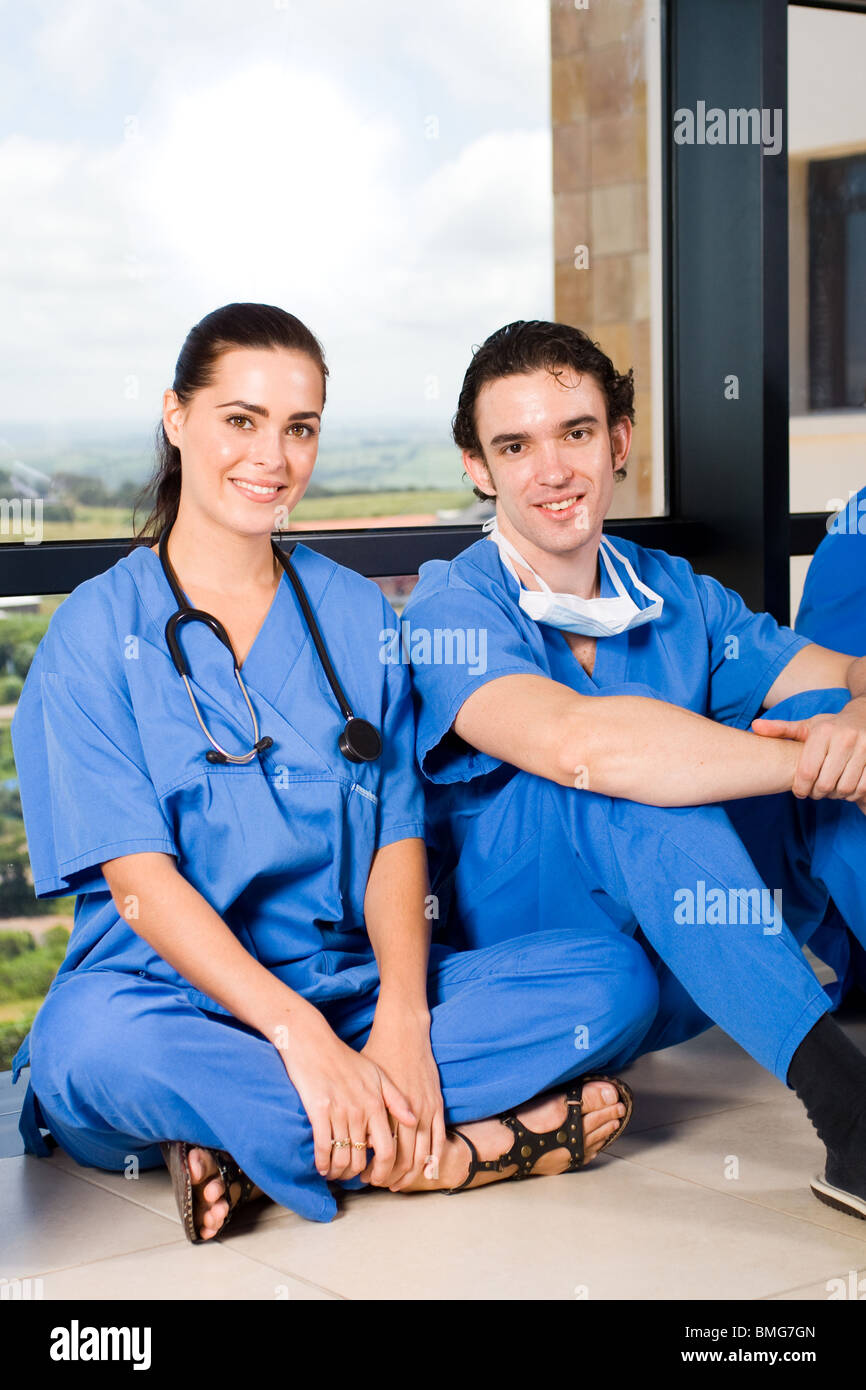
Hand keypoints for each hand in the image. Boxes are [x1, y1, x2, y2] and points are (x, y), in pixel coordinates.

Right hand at [274, 1006, 416, 1184]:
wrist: (314, 1044)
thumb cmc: (346, 1060)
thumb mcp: (377, 1074)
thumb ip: (396, 1099)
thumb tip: (414, 1121)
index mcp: (377, 1103)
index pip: (387, 1150)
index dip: (384, 1171)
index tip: (378, 1179)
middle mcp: (361, 1110)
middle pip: (363, 1159)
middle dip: (360, 1177)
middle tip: (355, 1180)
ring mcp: (339, 1111)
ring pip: (342, 1157)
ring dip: (339, 1172)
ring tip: (337, 1174)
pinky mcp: (318, 1111)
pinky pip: (322, 1147)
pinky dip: (322, 1163)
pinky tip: (322, 1167)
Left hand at [359, 1000, 445, 1190]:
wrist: (404, 1031)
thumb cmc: (378, 1054)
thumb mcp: (364, 1082)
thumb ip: (363, 1111)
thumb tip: (359, 1141)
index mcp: (387, 1110)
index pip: (382, 1152)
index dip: (374, 1169)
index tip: (364, 1177)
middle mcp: (408, 1114)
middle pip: (402, 1159)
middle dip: (389, 1176)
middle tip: (379, 1184)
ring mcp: (426, 1110)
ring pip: (420, 1155)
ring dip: (410, 1173)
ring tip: (397, 1182)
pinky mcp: (437, 1105)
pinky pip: (438, 1140)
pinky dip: (433, 1159)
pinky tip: (426, 1171)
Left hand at [752, 699, 865, 805]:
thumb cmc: (831, 726)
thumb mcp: (807, 726)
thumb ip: (781, 729)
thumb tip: (754, 726)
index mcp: (824, 732)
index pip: (807, 771)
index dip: (800, 787)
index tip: (799, 791)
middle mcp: (845, 739)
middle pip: (825, 783)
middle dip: (817, 794)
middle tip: (814, 793)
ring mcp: (865, 749)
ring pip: (845, 788)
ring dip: (835, 796)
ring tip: (829, 791)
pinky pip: (862, 788)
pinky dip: (852, 795)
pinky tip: (845, 789)